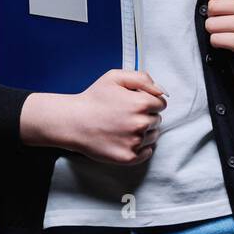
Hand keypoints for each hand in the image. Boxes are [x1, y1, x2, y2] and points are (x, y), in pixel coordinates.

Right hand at [20, 69, 166, 164]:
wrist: (72, 122)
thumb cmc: (93, 98)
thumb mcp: (115, 77)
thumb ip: (142, 78)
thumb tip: (161, 91)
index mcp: (141, 103)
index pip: (160, 104)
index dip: (148, 102)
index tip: (134, 104)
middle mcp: (141, 123)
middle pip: (157, 120)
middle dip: (145, 117)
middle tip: (125, 116)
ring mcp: (135, 142)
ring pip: (153, 136)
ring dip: (144, 132)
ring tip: (123, 127)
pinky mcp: (128, 157)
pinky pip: (147, 152)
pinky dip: (141, 148)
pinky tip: (126, 140)